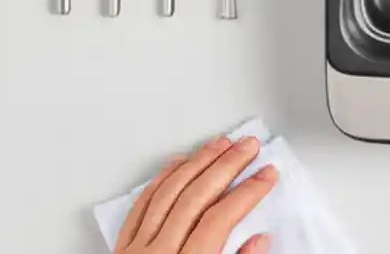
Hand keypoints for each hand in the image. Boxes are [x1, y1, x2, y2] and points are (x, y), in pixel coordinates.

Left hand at [115, 135, 277, 253]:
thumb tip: (258, 241)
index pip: (219, 219)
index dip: (247, 193)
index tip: (267, 175)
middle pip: (194, 198)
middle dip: (226, 166)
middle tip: (248, 146)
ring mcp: (136, 249)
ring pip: (167, 194)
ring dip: (197, 164)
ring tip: (219, 145)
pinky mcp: (123, 248)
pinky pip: (141, 206)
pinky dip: (160, 181)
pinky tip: (177, 164)